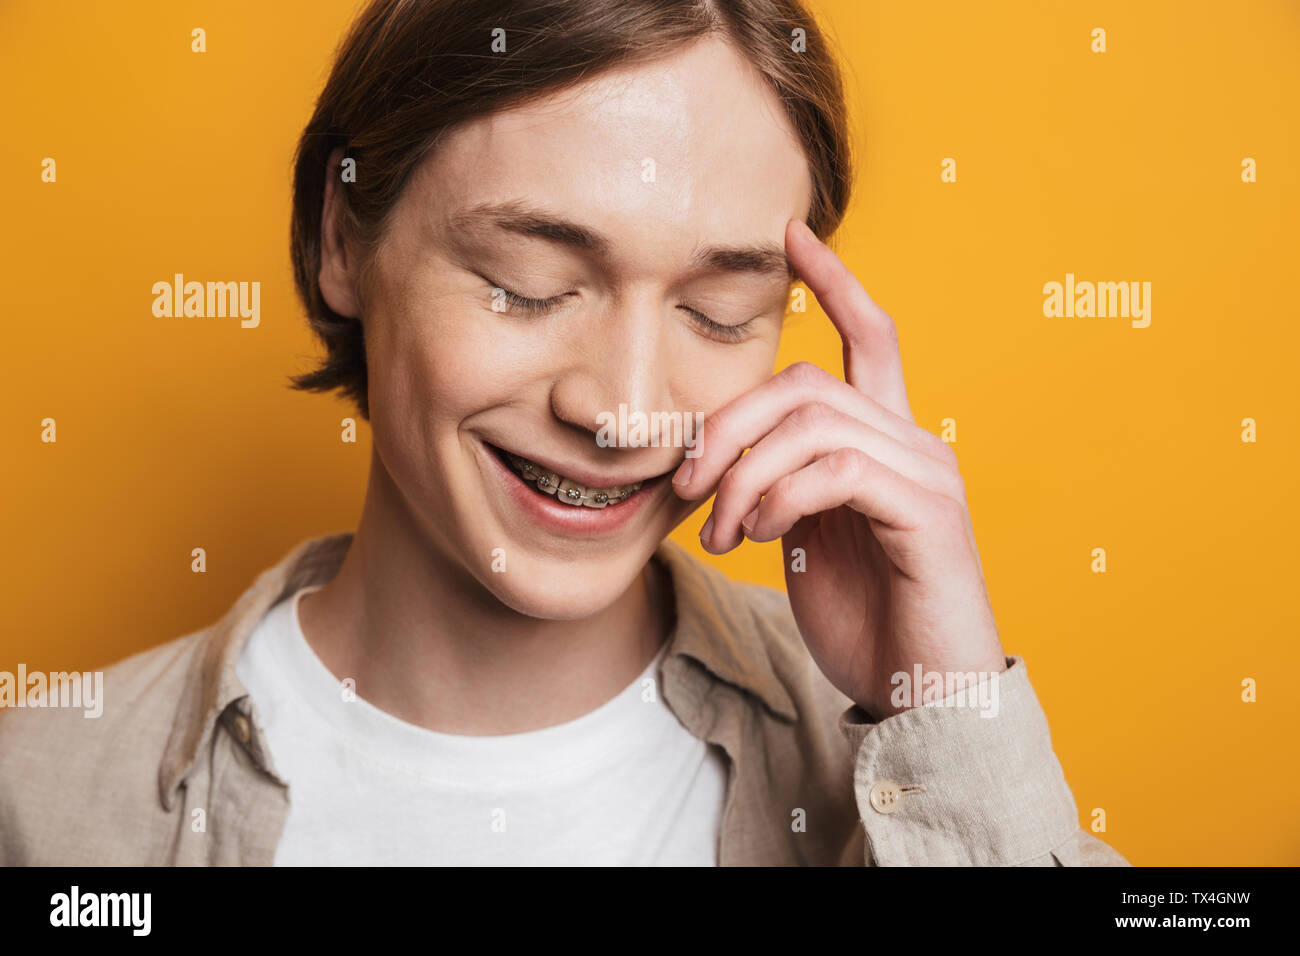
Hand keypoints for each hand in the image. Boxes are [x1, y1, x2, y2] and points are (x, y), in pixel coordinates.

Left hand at [671, 219, 1004, 720]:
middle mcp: (915, 442)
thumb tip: (716, 459)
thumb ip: (776, 484)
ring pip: (814, 422)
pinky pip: (839, 468)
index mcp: (884, 441)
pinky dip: (782, 496)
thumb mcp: (802, 540)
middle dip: (729, 424)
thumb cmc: (863, 620)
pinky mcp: (929, 512)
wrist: (917, 694)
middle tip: (685, 484)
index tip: (789, 236)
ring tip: (721, 531)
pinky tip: (761, 535)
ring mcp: (928, 473)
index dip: (834, 283)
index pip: (869, 337)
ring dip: (745, 473)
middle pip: (806, 383)